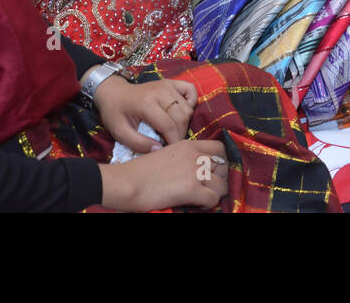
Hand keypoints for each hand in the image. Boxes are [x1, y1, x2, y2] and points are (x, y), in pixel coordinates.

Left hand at [93, 76, 195, 153]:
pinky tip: (181, 113)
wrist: (113, 93)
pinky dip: (191, 102)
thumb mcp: (120, 132)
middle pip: (181, 117)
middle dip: (179, 134)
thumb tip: (159, 149)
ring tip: (172, 130)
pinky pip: (190, 90)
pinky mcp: (171, 82)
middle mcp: (159, 91)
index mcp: (146, 103)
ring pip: (187, 108)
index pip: (168, 125)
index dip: (173, 141)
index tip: (170, 151)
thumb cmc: (115, 114)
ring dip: (184, 122)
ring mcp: (167, 85)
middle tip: (170, 142)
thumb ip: (138, 144)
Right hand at [98, 139, 227, 211]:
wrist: (126, 182)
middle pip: (224, 167)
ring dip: (215, 193)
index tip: (214, 172)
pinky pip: (213, 198)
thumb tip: (195, 170)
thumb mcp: (165, 155)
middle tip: (209, 188)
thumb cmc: (139, 172)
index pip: (219, 148)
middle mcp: (195, 156)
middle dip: (220, 179)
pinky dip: (209, 204)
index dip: (221, 162)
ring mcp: (194, 172)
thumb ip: (183, 158)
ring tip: (203, 198)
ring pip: (222, 184)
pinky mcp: (191, 189)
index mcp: (188, 145)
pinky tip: (198, 205)